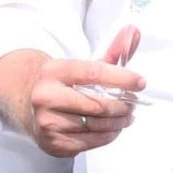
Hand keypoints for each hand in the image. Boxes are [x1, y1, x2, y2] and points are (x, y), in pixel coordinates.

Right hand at [0, 28, 141, 157]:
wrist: (32, 109)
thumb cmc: (67, 86)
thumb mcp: (86, 66)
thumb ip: (112, 52)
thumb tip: (134, 31)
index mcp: (53, 71)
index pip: (94, 73)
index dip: (121, 78)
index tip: (140, 82)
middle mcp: (46, 96)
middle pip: (98, 104)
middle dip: (122, 105)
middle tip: (133, 104)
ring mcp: (48, 121)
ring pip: (97, 125)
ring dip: (119, 122)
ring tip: (126, 117)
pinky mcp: (54, 142)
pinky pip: (91, 141)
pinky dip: (108, 136)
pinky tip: (114, 128)